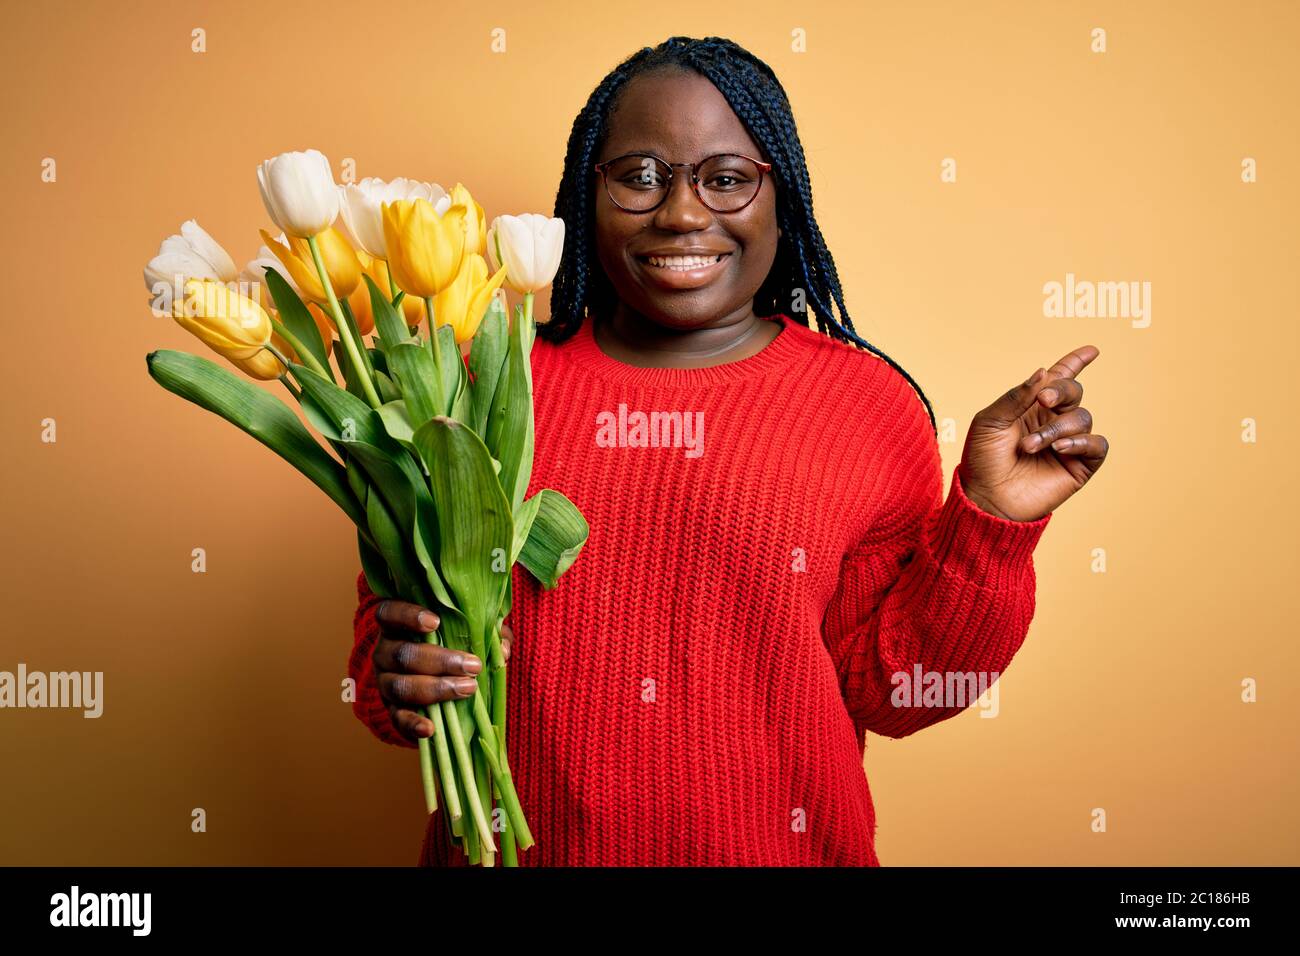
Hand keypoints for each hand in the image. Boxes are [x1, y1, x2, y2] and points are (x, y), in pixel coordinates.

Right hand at [372, 599, 513, 742]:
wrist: (431, 682)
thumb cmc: (451, 646)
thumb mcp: (468, 632)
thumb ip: (485, 633)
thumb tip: (502, 648)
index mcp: (396, 626)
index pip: (389, 613)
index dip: (408, 616)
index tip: (435, 622)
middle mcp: (384, 653)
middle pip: (402, 654)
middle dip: (440, 660)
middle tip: (473, 665)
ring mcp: (385, 682)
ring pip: (400, 685)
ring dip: (435, 688)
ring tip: (468, 689)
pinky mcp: (392, 710)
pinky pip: (397, 718)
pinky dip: (413, 724)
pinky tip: (430, 728)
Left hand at [958, 345, 1108, 521]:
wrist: (986, 498)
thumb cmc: (982, 460)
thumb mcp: (990, 421)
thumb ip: (1016, 396)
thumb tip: (1043, 372)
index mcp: (1032, 406)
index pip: (1060, 378)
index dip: (1076, 362)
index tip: (1092, 350)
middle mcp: (1052, 421)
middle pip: (1074, 392)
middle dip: (1061, 391)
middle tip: (1042, 401)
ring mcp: (1067, 443)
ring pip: (1082, 418)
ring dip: (1056, 428)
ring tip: (1029, 446)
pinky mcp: (1079, 466)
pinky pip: (1096, 444)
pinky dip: (1081, 441)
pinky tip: (1059, 448)